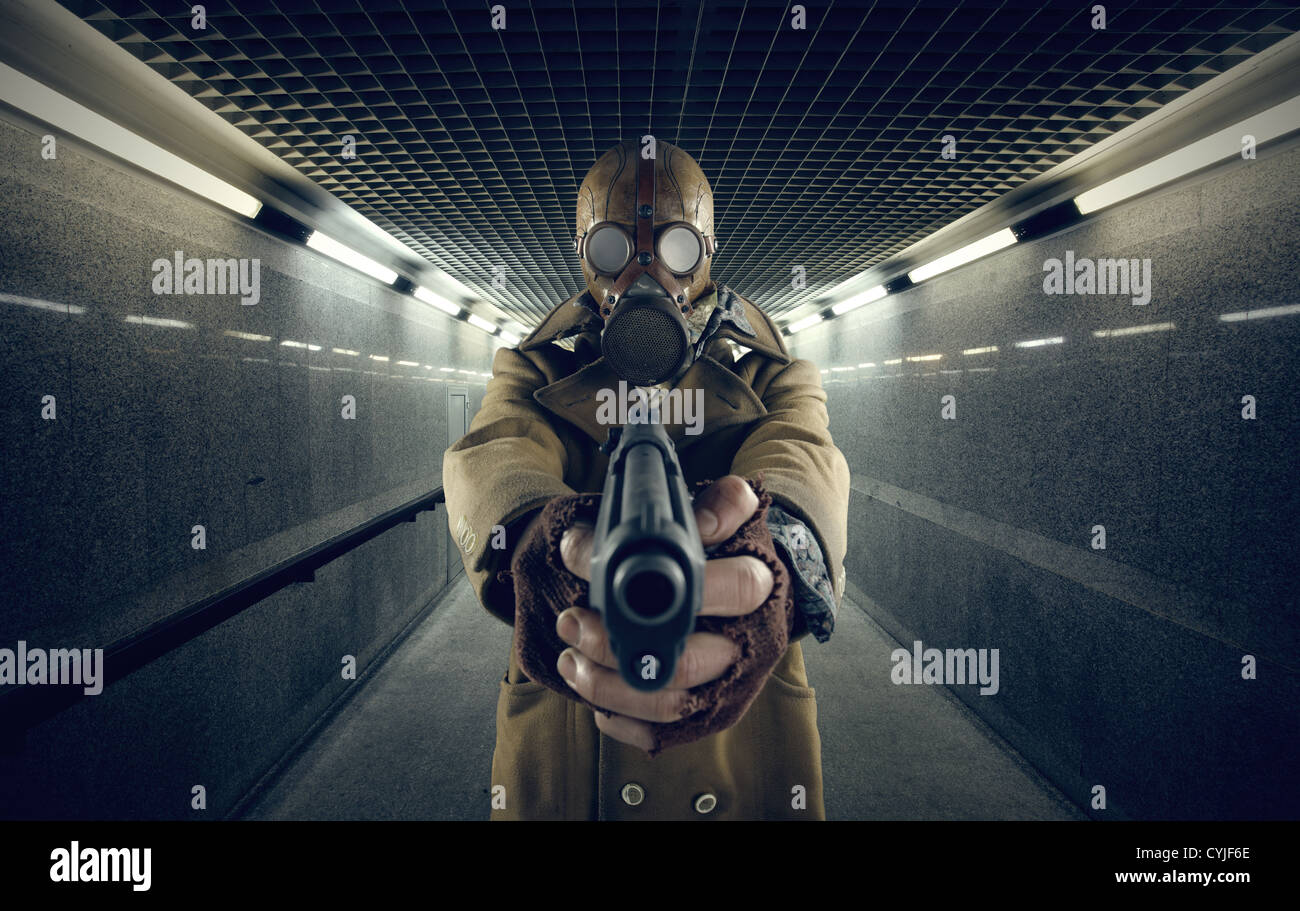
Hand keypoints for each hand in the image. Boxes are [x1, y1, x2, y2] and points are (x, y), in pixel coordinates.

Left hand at [554, 475, 773, 750]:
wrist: (752, 596)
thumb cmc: (727, 553)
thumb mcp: (722, 519)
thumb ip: (710, 507)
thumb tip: (694, 518)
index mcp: (759, 588)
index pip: (738, 588)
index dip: (678, 583)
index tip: (612, 574)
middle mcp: (748, 644)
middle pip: (691, 663)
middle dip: (619, 649)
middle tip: (571, 621)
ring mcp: (729, 685)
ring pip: (672, 705)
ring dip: (609, 688)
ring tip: (569, 659)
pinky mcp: (707, 715)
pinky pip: (662, 734)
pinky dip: (622, 722)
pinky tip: (593, 698)